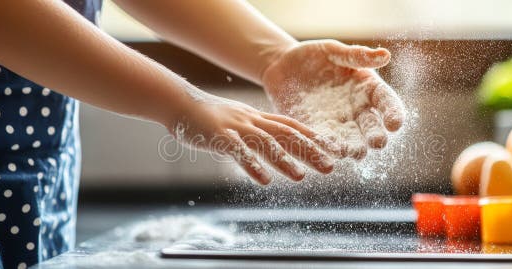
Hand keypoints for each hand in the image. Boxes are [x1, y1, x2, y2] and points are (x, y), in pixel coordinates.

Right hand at [169, 91, 335, 184]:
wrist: (178, 102)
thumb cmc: (207, 116)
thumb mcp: (237, 120)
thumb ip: (254, 132)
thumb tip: (271, 148)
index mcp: (257, 118)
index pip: (292, 126)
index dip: (314, 137)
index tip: (334, 148)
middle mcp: (252, 121)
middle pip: (286, 135)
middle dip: (310, 151)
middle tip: (330, 166)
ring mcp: (236, 128)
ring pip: (266, 144)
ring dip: (285, 161)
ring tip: (301, 177)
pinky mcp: (219, 137)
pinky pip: (239, 152)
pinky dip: (253, 166)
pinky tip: (265, 180)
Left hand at [261, 40, 405, 159]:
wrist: (282, 67)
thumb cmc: (313, 55)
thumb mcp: (333, 51)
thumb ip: (356, 55)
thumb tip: (385, 54)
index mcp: (367, 88)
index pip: (387, 101)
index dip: (393, 113)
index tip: (395, 124)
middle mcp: (357, 110)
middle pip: (371, 125)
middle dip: (375, 135)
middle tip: (377, 143)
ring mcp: (338, 124)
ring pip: (351, 140)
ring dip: (354, 147)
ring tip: (355, 153)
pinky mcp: (316, 133)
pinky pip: (324, 143)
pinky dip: (327, 149)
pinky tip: (329, 154)